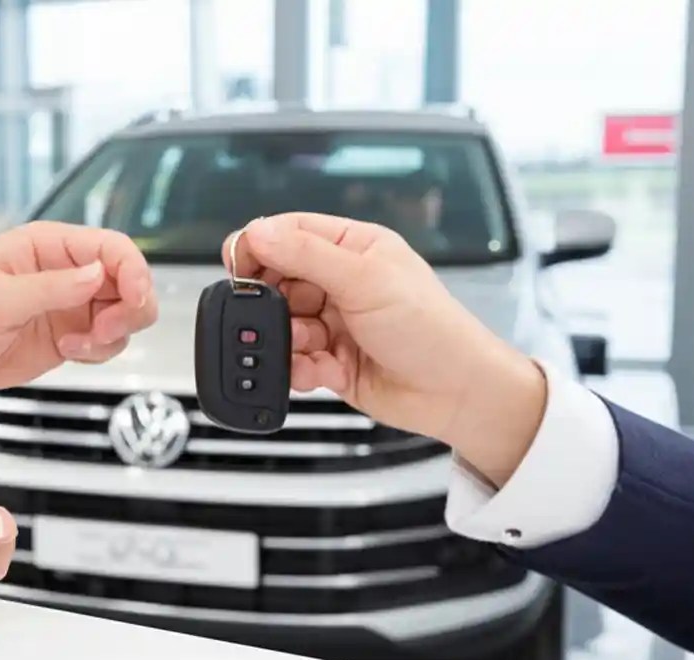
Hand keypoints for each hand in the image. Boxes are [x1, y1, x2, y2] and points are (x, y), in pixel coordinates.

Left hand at [0, 221, 157, 393]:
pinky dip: (100, 351)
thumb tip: (97, 274)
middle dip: (130, 307)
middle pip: (128, 279)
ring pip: (125, 313)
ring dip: (114, 333)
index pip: (110, 247)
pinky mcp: (72, 335)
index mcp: (48, 245)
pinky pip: (108, 341)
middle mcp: (67, 271)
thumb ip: (50, 288)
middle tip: (106, 329)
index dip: (132, 269)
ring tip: (79, 346)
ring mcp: (71, 304)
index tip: (135, 298)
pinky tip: (69, 352)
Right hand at [225, 213, 545, 481]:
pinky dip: (298, 368)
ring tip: (312, 347)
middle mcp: (343, 282)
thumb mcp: (365, 280)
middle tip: (276, 314)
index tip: (235, 263)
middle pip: (279, 280)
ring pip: (283, 324)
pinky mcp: (333, 362)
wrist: (457, 393)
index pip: (291, 232)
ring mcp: (337, 323)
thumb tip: (258, 232)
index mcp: (355, 247)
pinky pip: (295, 360)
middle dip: (271, 302)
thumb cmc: (432, 328)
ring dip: (287, 339)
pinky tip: (317, 371)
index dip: (259, 244)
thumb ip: (307, 255)